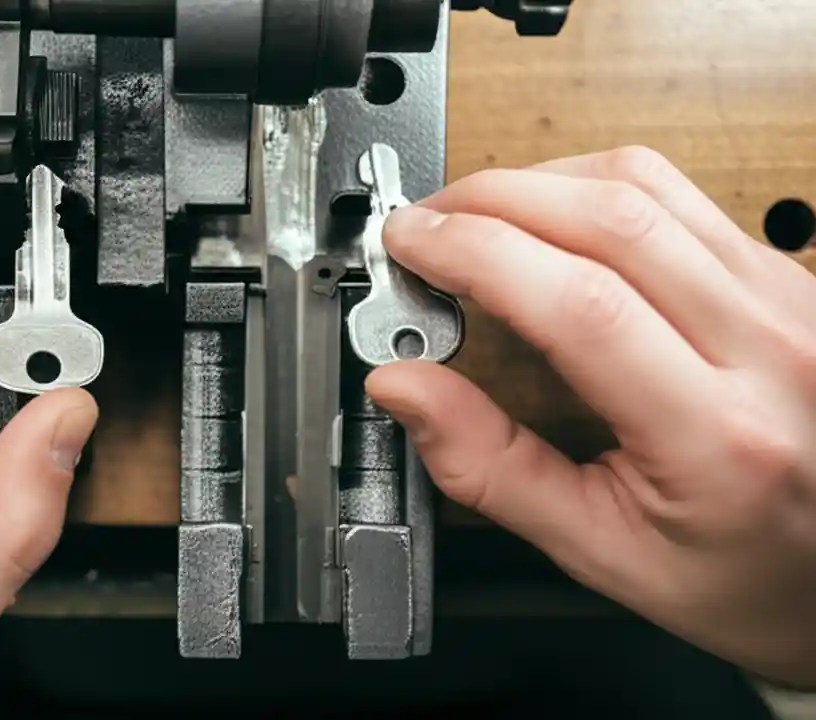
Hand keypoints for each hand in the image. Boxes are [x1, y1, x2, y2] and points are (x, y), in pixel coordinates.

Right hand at [368, 146, 815, 687]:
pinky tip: (548, 219)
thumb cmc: (742, 574)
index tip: (411, 246)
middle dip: (491, 200)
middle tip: (424, 225)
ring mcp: (785, 298)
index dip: (476, 255)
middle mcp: (767, 347)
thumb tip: (404, 387)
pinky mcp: (782, 274)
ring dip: (538, 181)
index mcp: (718, 436)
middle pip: (610, 219)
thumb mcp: (602, 552)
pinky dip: (591, 189)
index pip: (581, 304)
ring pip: (645, 186)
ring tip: (474, 216)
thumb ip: (492, 469)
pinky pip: (677, 195)